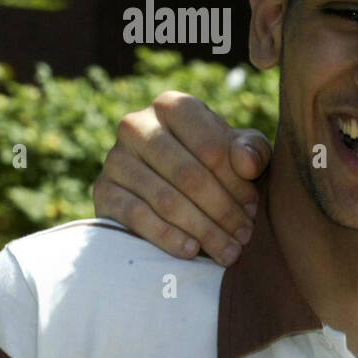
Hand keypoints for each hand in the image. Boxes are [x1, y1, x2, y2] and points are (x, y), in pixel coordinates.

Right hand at [93, 90, 271, 264]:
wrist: (178, 186)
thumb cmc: (220, 164)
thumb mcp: (244, 153)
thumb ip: (253, 152)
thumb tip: (246, 163)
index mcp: (174, 106)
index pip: (211, 149)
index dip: (236, 184)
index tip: (254, 209)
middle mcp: (137, 125)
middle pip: (188, 176)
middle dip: (222, 212)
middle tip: (244, 237)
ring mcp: (115, 158)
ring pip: (165, 200)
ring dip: (202, 230)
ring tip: (229, 251)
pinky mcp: (103, 190)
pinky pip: (136, 217)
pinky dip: (167, 237)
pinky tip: (192, 251)